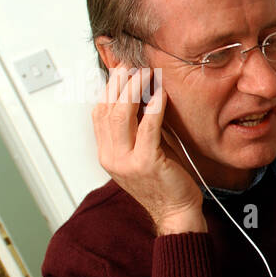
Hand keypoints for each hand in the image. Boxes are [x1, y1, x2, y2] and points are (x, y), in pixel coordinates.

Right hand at [92, 65, 205, 234]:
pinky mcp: (146, 163)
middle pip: (107, 109)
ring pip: (121, 115)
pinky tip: (160, 94)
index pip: (99, 113)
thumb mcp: (145, 150)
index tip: (120, 69)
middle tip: (131, 64)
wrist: (176, 213)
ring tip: (145, 73)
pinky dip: (154, 109)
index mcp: (107, 153)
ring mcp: (126, 161)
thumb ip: (139, 128)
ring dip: (133, 90)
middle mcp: (111, 157)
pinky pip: (147, 129)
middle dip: (118, 82)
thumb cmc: (165, 182)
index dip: (108, 88)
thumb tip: (142, 96)